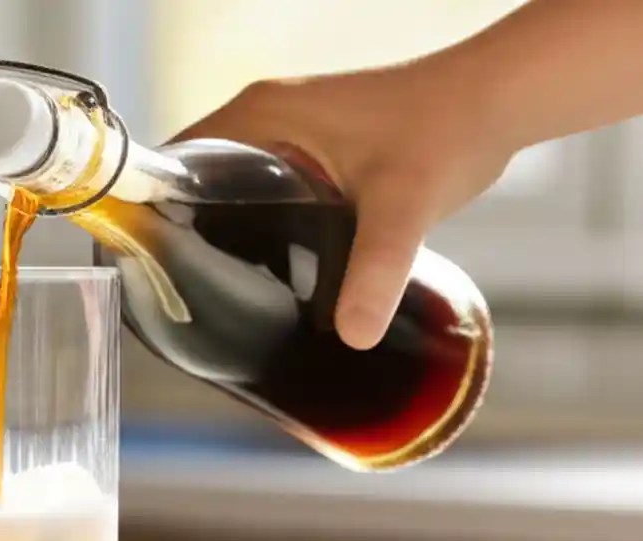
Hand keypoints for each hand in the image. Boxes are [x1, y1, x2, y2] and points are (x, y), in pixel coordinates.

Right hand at [172, 65, 513, 349]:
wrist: (496, 101)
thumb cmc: (448, 127)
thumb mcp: (403, 204)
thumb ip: (377, 269)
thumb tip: (353, 337)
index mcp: (259, 114)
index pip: (174, 161)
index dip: (151, 210)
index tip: (146, 266)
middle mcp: (264, 118)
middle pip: (195, 183)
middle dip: (186, 236)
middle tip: (186, 297)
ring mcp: (288, 132)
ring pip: (230, 191)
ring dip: (222, 235)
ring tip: (216, 295)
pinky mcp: (315, 151)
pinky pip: (264, 192)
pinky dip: (258, 229)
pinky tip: (268, 274)